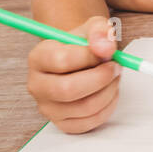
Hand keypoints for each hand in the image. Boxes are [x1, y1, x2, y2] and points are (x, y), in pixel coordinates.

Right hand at [26, 14, 120, 133]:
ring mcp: (47, 108)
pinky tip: (110, 92)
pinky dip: (108, 107)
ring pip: (84, 108)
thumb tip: (105, 48)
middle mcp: (37, 85)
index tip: (107, 53)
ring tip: (114, 77)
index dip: (91, 57)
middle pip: (68, 89)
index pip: (62, 60)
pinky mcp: (62, 124)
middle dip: (101, 78)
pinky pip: (90, 122)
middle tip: (116, 67)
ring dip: (109, 91)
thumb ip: (99, 31)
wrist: (79, 62)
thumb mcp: (92, 28)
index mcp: (38, 57)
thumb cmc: (83, 45)